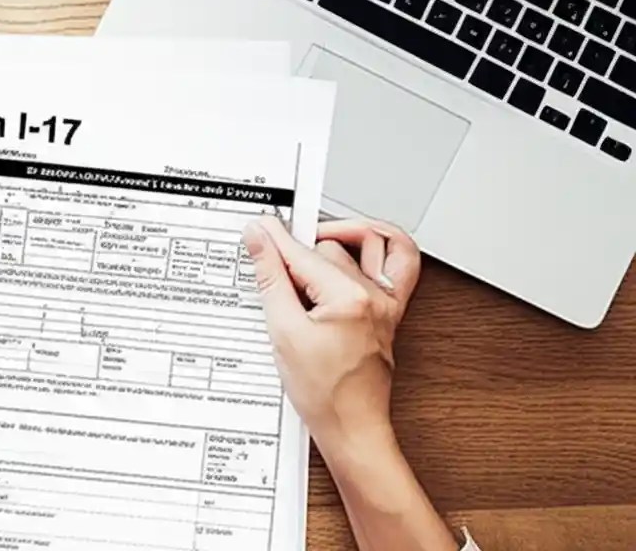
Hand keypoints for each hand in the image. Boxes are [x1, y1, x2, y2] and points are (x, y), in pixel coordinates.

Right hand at [242, 216, 421, 446]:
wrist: (351, 428)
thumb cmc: (324, 394)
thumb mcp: (283, 332)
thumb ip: (270, 278)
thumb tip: (260, 240)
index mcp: (350, 298)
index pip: (302, 254)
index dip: (274, 241)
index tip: (257, 227)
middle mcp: (375, 295)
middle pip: (329, 249)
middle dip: (298, 253)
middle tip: (272, 265)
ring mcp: (387, 302)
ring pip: (365, 247)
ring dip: (338, 240)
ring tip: (311, 243)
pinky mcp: (390, 311)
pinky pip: (400, 263)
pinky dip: (381, 247)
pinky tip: (358, 247)